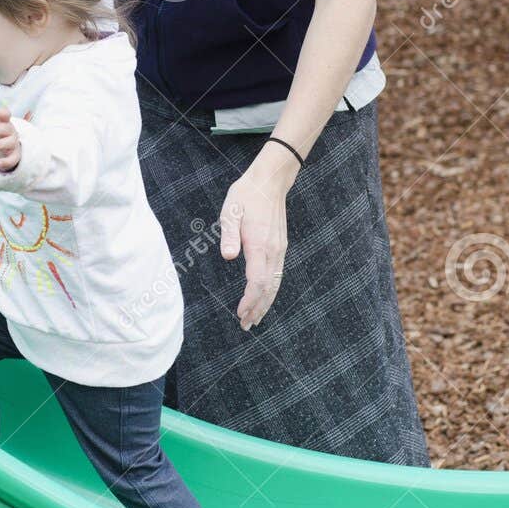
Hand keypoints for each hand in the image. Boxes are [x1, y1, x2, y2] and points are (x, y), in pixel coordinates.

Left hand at [218, 162, 290, 329]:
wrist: (270, 182)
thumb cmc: (246, 195)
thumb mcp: (230, 211)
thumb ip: (229, 235)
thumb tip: (228, 256)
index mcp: (260, 245)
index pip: (256, 281)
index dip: (249, 300)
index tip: (240, 314)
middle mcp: (273, 251)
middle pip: (268, 288)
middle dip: (257, 309)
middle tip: (246, 326)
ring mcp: (279, 249)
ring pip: (275, 284)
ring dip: (266, 303)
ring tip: (255, 319)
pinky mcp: (280, 247)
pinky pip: (277, 275)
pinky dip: (271, 291)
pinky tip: (265, 298)